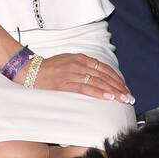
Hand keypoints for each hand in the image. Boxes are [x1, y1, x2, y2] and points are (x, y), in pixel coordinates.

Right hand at [17, 53, 134, 103]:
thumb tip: (100, 75)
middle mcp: (78, 64)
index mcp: (81, 58)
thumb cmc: (50, 67)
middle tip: (128, 97)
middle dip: (118, 87)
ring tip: (122, 99)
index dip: (116, 78)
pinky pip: (85, 89)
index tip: (124, 87)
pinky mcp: (65, 84)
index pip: (104, 68)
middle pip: (103, 76)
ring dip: (112, 91)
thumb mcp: (69, 61)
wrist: (30, 70)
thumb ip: (84, 66)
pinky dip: (98, 93)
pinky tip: (107, 97)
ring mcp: (72, 74)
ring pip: (97, 82)